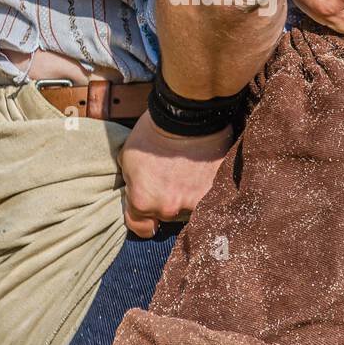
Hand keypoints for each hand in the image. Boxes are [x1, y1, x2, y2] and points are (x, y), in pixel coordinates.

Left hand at [118, 111, 234, 237]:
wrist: (186, 116)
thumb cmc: (152, 132)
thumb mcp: (127, 158)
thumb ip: (132, 184)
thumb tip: (137, 192)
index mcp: (144, 201)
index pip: (141, 228)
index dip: (143, 218)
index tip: (148, 208)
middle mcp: (169, 208)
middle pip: (167, 216)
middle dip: (167, 201)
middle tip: (170, 177)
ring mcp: (195, 201)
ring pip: (189, 209)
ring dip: (188, 196)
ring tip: (188, 173)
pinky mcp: (216, 190)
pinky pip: (210, 198)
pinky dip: (206, 188)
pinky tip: (203, 172)